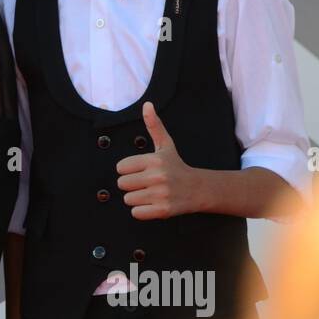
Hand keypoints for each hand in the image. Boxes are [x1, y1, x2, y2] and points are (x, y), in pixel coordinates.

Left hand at [115, 102, 202, 219]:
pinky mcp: (163, 210)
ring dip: (136, 199)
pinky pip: (136, 213)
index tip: (142, 171)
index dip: (128, 170)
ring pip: (128, 200)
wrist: (198, 189)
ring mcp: (160, 194)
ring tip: (151, 193)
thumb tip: (147, 104)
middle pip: (121, 184)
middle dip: (131, 185)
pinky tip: (153, 204)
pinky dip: (142, 211)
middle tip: (146, 183)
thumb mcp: (166, 145)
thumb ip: (154, 125)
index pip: (120, 168)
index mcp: (154, 160)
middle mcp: (157, 176)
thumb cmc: (176, 166)